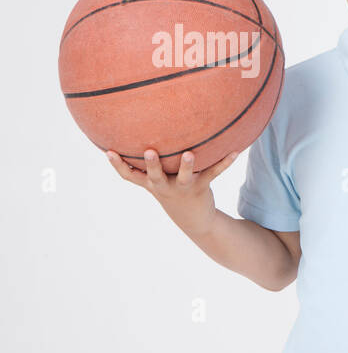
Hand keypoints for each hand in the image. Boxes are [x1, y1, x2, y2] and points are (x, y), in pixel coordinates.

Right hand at [105, 147, 239, 237]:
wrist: (193, 218)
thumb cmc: (171, 191)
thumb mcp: (157, 180)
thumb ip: (147, 163)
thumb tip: (137, 134)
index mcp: (151, 184)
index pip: (129, 176)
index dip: (118, 165)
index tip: (108, 151)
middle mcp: (165, 186)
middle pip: (155, 176)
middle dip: (151, 164)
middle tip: (149, 151)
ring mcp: (183, 187)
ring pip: (185, 176)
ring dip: (188, 165)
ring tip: (191, 153)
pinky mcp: (201, 187)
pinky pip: (214, 172)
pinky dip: (225, 162)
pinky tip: (235, 151)